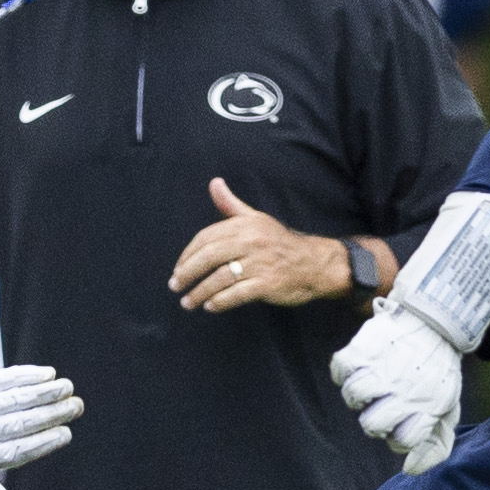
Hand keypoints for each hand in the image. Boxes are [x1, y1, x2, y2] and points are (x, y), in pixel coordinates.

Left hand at [0, 365, 83, 489]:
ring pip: (12, 399)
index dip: (42, 443)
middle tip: (76, 406)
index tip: (65, 435)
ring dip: (43, 392)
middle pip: (19, 423)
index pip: (14, 451)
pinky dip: (23, 375)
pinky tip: (43, 373)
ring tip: (66, 387)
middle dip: (50, 414)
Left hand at [171, 178, 350, 311]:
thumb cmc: (279, 241)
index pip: (206, 238)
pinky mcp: (268, 284)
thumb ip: (231, 205)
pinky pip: (237, 294)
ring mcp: (260, 263)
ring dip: (200, 292)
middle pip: (209, 256)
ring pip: (220, 278)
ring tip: (187, 302)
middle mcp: (252, 241)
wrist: (314, 263)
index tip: (178, 269)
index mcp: (245, 225)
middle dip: (188, 273)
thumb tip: (214, 183)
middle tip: (175, 286)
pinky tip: (210, 307)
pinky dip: (220, 301)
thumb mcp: (256, 219)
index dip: (188, 255)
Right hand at [331, 300, 464, 474]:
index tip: (405, 421)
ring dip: (358, 396)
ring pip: (354, 397)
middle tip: (385, 405)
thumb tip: (410, 470)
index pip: (402, 440)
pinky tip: (358, 367)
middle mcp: (403, 390)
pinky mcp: (364, 348)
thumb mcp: (447, 409)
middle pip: (371, 426)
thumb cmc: (437, 372)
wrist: (436, 320)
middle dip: (376, 421)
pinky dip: (343, 371)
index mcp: (427, 406)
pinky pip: (340, 369)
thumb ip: (435, 445)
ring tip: (370, 386)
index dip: (400, 437)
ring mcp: (382, 369)